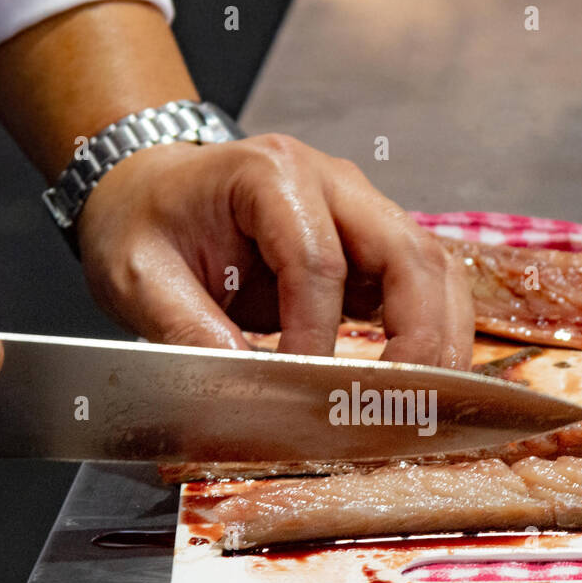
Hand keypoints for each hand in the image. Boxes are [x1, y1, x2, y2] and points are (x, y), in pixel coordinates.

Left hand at [76, 134, 474, 367]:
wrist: (147, 190)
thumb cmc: (143, 223)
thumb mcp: (140, 278)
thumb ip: (190, 332)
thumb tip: (251, 396)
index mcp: (270, 174)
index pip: (318, 263)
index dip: (316, 338)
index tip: (301, 397)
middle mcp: (332, 183)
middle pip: (408, 256)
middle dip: (416, 339)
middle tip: (399, 408)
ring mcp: (361, 211)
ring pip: (434, 268)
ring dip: (441, 339)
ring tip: (427, 404)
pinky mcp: (372, 246)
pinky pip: (424, 286)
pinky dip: (433, 334)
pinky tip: (421, 384)